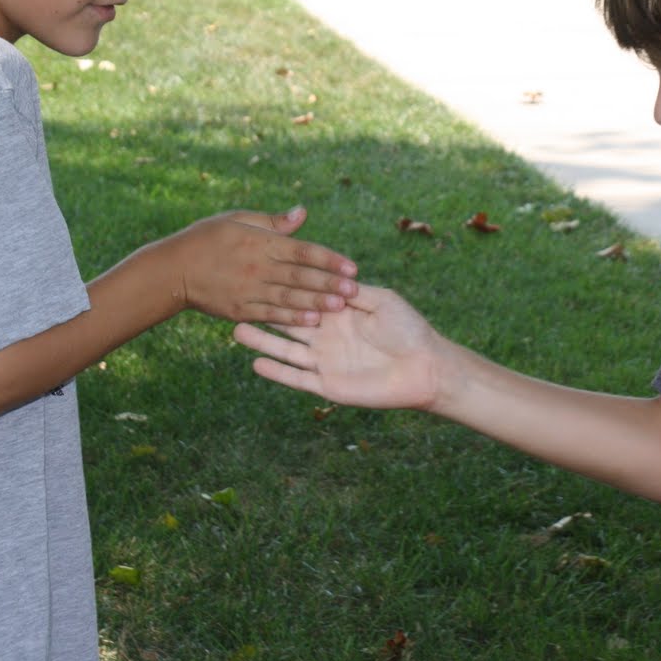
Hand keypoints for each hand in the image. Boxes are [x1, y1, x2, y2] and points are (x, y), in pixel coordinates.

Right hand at [173, 207, 357, 324]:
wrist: (174, 269)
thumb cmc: (208, 238)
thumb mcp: (238, 220)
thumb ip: (274, 222)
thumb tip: (304, 213)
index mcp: (261, 242)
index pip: (302, 251)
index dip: (329, 259)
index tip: (352, 267)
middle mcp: (258, 267)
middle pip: (300, 276)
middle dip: (329, 283)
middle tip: (355, 291)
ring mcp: (248, 290)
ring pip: (288, 297)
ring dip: (316, 302)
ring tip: (340, 307)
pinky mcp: (240, 310)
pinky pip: (270, 314)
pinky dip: (291, 318)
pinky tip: (311, 321)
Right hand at [233, 285, 442, 409]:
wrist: (425, 368)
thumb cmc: (409, 329)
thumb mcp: (382, 300)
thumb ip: (352, 290)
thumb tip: (325, 275)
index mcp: (338, 314)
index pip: (304, 300)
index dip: (283, 290)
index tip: (257, 275)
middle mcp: (327, 336)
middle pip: (288, 324)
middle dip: (263, 314)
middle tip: (236, 302)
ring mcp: (325, 361)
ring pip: (286, 350)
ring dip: (262, 342)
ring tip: (236, 331)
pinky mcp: (328, 385)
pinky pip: (297, 378)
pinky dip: (277, 372)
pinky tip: (256, 363)